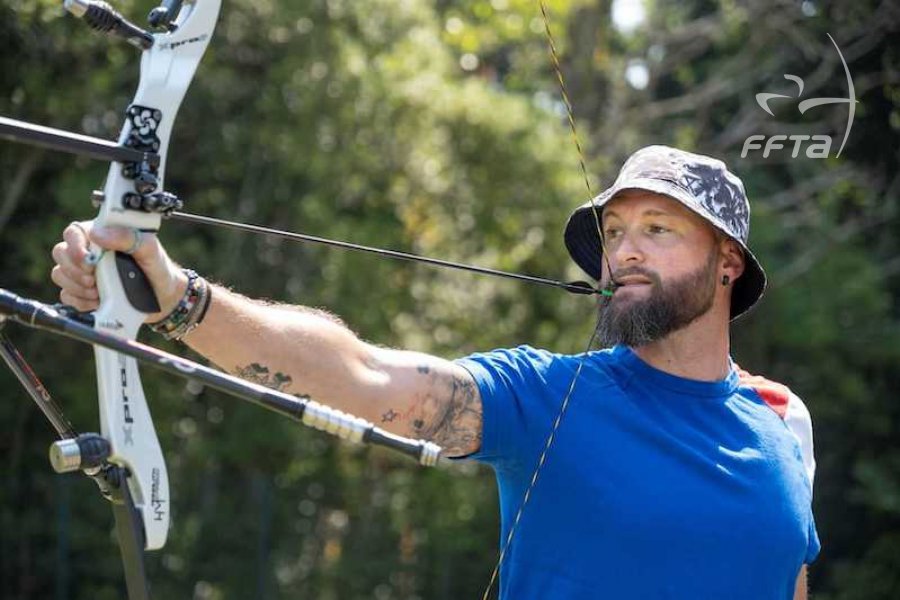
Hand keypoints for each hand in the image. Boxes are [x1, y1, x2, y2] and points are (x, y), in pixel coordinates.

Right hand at [51, 222, 187, 322]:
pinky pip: (66, 296)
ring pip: (59, 274)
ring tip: (98, 292)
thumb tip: (99, 234)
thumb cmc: (157, 269)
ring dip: (76, 286)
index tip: (89, 260)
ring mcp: (84, 273)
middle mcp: (89, 252)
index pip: (74, 232)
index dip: (74, 246)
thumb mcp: (150, 250)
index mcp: (103, 236)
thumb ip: (129, 238)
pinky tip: (97, 302)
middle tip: (94, 280)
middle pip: (60, 253)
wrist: (164, 298)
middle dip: (75, 269)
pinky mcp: (83, 292)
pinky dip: (79, 301)